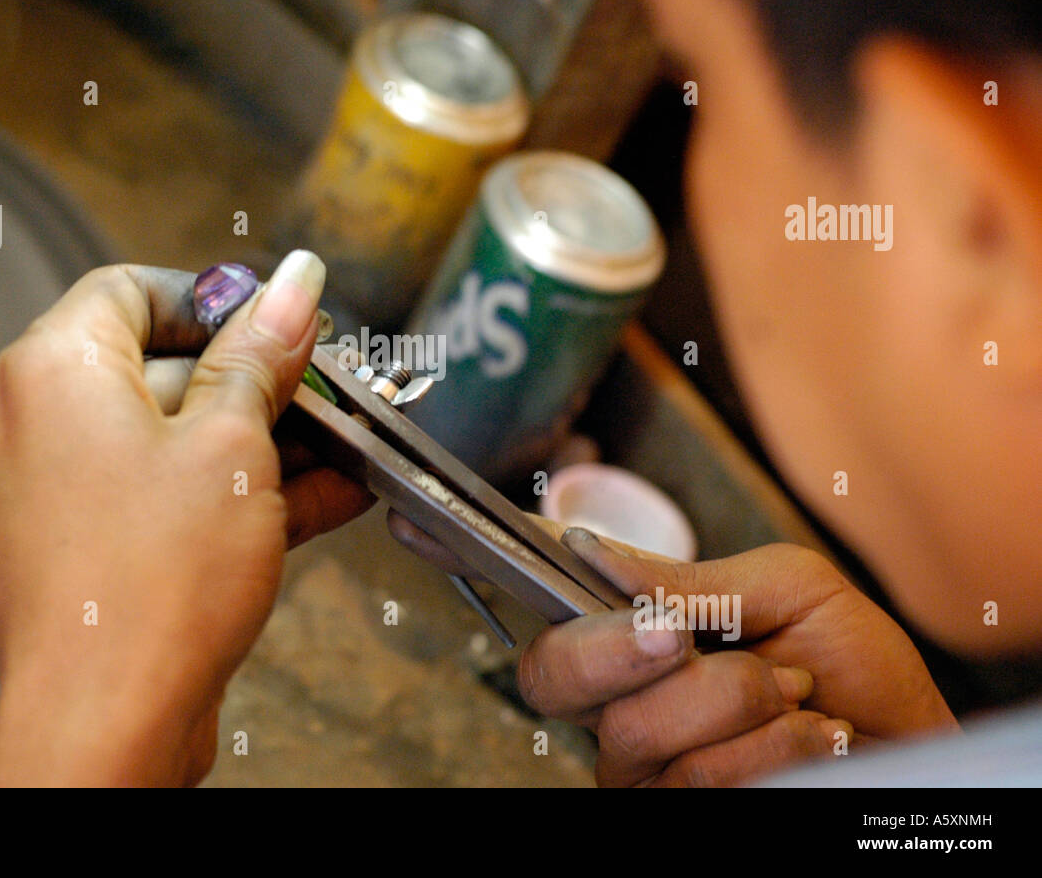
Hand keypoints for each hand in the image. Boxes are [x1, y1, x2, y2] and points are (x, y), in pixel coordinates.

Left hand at [0, 253, 371, 785]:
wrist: (104, 727)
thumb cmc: (149, 587)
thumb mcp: (233, 446)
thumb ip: (262, 355)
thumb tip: (292, 282)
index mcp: (49, 371)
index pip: (129, 290)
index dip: (214, 299)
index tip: (278, 321)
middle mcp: (28, 425)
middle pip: (155, 369)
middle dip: (254, 384)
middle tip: (325, 393)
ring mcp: (46, 494)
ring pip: (164, 442)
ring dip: (255, 445)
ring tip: (340, 454)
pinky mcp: (72, 551)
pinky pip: (154, 499)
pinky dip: (223, 495)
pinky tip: (315, 500)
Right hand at [389, 514, 956, 785]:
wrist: (916, 752)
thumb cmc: (852, 672)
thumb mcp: (787, 591)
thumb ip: (689, 578)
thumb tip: (588, 556)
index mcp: (633, 636)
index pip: (537, 600)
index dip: (473, 559)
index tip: (416, 522)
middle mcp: (619, 704)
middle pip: (550, 674)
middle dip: (627, 649)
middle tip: (690, 635)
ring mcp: (643, 769)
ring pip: (632, 732)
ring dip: (740, 702)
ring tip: (801, 698)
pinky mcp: (674, 812)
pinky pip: (692, 781)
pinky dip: (772, 748)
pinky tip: (816, 741)